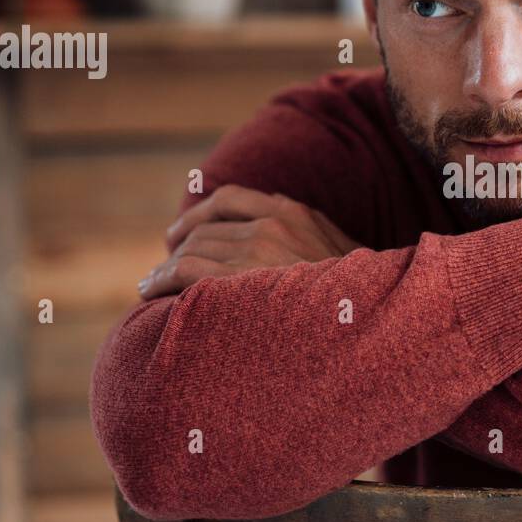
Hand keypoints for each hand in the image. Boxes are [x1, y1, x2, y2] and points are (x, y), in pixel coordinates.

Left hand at [138, 184, 362, 299]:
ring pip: (192, 249)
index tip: (183, 235)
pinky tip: (150, 292)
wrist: (372, 321)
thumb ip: (311, 236)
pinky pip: (186, 270)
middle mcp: (274, 224)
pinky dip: (162, 278)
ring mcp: (259, 250)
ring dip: (164, 268)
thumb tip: (283, 226)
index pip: (231, 199)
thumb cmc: (360, 299)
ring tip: (149, 285)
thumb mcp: (344, 254)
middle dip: (178, 246)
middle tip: (160, 269)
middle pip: (206, 228)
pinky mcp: (243, 280)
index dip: (199, 215)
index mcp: (296, 213)